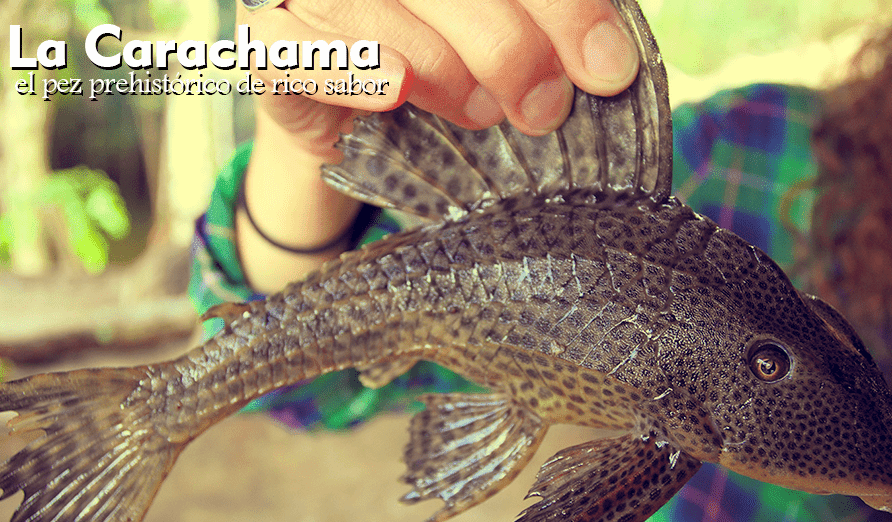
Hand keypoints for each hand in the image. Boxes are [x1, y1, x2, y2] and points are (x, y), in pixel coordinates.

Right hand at [243, 0, 639, 135]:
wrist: (353, 123)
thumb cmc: (440, 71)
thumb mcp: (494, 43)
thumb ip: (541, 33)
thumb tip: (605, 59)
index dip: (562, 9)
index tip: (607, 68)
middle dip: (508, 46)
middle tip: (544, 108)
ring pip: (378, 11)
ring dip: (443, 68)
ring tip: (478, 111)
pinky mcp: (267, 41)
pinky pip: (303, 55)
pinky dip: (355, 73)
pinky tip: (397, 94)